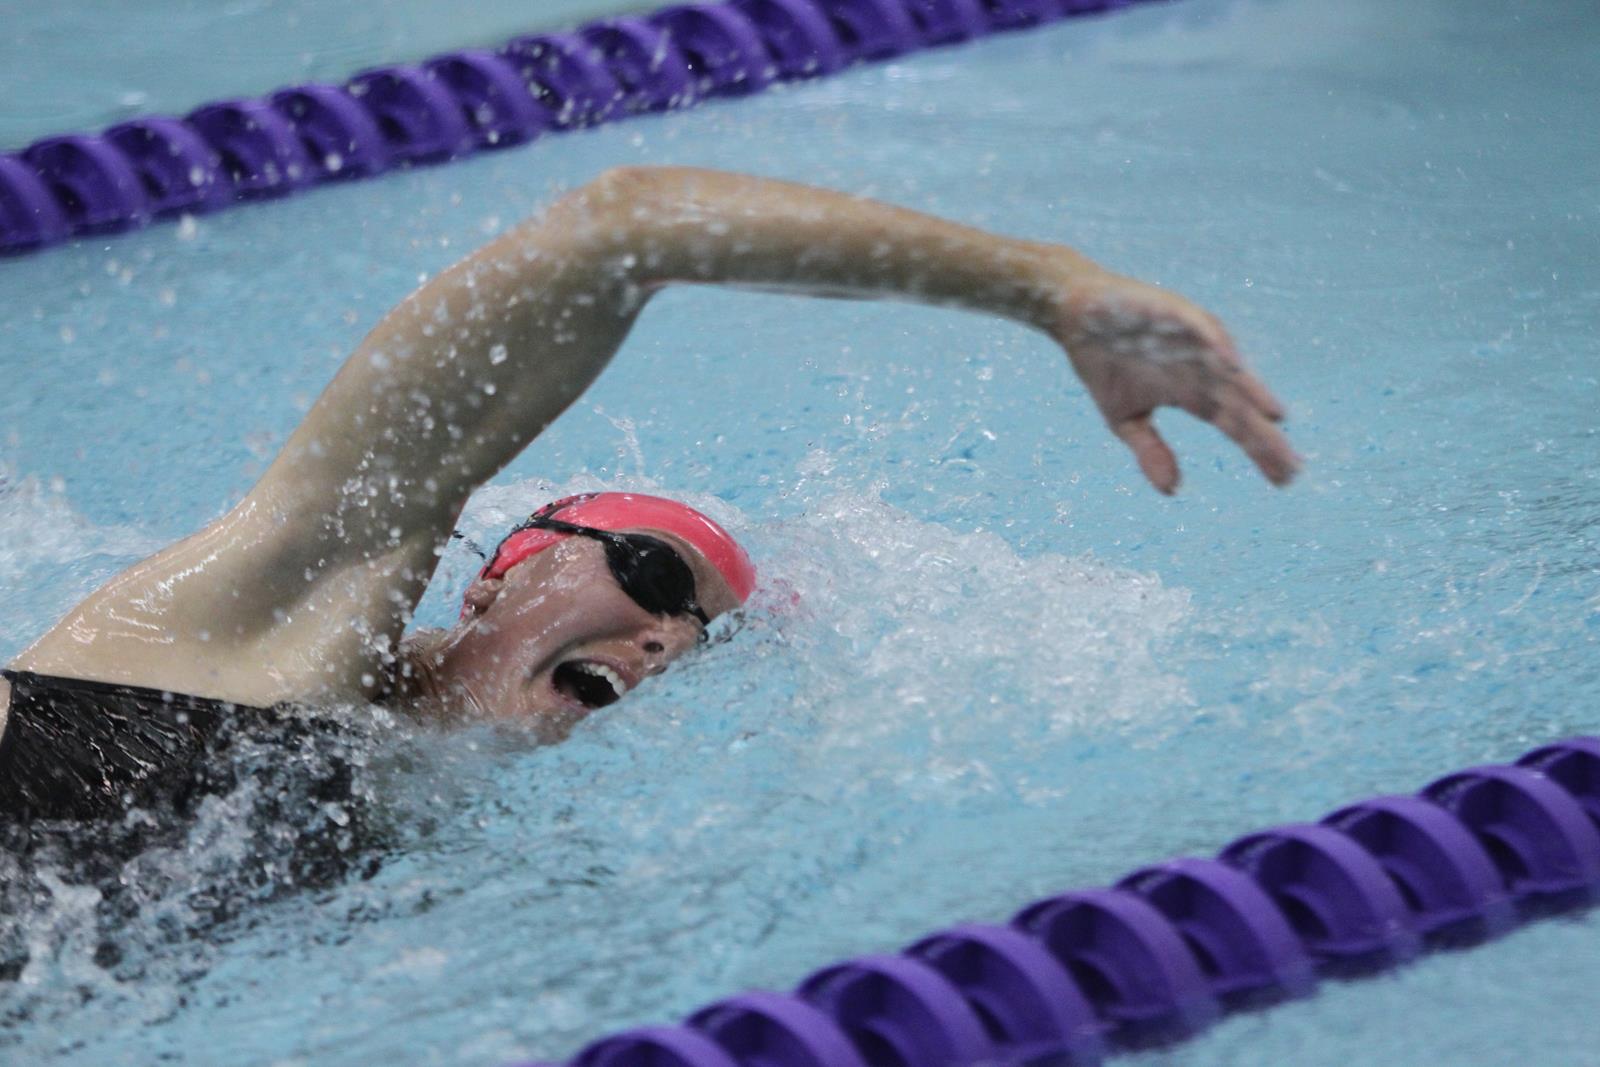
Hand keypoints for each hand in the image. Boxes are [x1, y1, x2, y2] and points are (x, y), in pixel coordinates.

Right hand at [1053, 270, 1298, 493]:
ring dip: (1252, 391)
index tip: (1283, 480)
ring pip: (1230, 371)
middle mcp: (1203, 370)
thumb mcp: (1125, 418)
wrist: (1074, 315)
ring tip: (1275, 416)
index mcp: (1194, 394)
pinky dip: (1217, 345)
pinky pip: (1201, 330)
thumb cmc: (1104, 362)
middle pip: (1241, 406)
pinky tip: (1233, 364)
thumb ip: (1151, 451)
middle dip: (1265, 436)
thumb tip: (1173, 491)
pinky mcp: (1175, 314)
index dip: (1259, 451)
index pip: (1235, 426)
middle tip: (1292, 467)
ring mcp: (1193, 342)